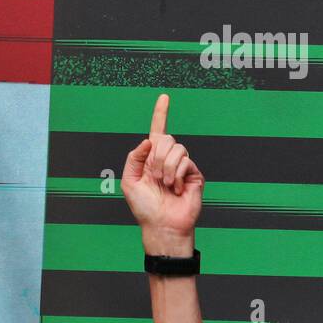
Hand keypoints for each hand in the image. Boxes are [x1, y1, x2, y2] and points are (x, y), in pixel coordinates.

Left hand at [120, 94, 203, 255]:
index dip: (161, 114)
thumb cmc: (145, 208)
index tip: (164, 97)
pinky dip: (177, 175)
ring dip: (166, 168)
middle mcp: (168, 160)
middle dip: (157, 158)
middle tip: (155, 178)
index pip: (157, 131)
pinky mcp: (194, 174)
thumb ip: (134, 158)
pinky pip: (185, 161)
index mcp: (152, 159)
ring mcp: (182, 166)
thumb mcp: (129, 182)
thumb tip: (149, 140)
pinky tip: (176, 189)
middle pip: (167, 139)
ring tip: (166, 185)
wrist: (162, 225)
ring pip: (177, 148)